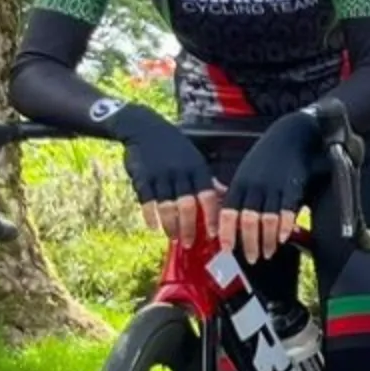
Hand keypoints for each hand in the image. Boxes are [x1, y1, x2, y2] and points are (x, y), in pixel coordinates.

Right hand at [116, 108, 218, 246]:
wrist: (144, 127)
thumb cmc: (174, 147)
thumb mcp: (195, 159)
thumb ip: (208, 180)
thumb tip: (227, 196)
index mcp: (197, 169)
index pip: (209, 197)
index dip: (213, 217)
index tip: (216, 234)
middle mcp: (181, 173)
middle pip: (188, 206)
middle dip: (190, 228)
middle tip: (190, 243)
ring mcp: (160, 176)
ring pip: (168, 207)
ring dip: (171, 225)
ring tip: (174, 237)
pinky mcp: (142, 177)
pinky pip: (147, 201)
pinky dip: (151, 216)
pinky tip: (154, 227)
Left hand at [219, 110, 323, 262]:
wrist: (291, 134)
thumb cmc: (268, 155)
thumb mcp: (247, 172)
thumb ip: (238, 193)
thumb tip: (227, 217)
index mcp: (240, 183)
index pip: (228, 212)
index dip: (226, 232)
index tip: (226, 249)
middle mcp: (254, 186)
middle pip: (247, 220)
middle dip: (248, 243)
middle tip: (251, 258)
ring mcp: (273, 187)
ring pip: (266, 219)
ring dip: (266, 240)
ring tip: (267, 253)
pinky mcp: (292, 186)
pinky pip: (287, 210)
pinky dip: (284, 226)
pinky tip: (282, 238)